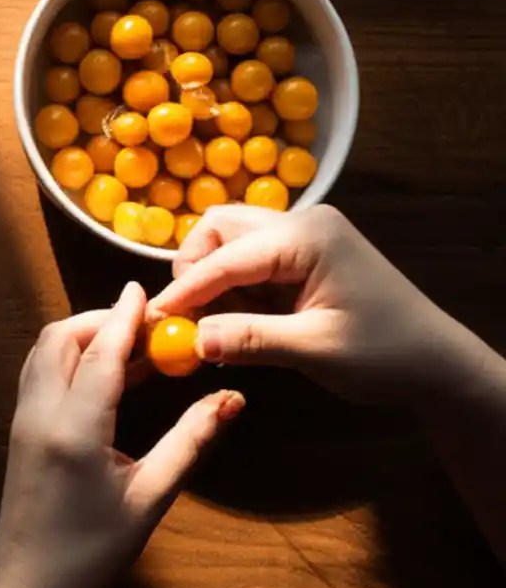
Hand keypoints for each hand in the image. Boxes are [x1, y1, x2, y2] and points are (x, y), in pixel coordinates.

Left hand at [0, 282, 243, 587]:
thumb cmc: (93, 551)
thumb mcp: (151, 496)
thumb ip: (190, 441)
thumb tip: (232, 399)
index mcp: (73, 427)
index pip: (101, 351)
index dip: (125, 316)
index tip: (146, 289)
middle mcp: (38, 413)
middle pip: (62, 338)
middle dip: (102, 321)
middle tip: (149, 328)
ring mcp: (21, 420)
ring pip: (44, 352)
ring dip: (83, 337)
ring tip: (132, 348)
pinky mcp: (18, 430)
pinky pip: (39, 374)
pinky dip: (69, 359)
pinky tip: (105, 376)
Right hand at [150, 205, 472, 404]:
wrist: (435, 364)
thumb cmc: (384, 354)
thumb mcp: (314, 350)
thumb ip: (250, 340)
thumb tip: (191, 339)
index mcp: (307, 236)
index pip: (226, 257)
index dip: (185, 290)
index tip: (152, 318)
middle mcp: (302, 223)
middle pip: (219, 229)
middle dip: (193, 270)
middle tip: (186, 317)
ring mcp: (302, 237)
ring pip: (229, 242)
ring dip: (211, 279)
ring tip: (211, 325)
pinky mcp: (302, 257)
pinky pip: (248, 262)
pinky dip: (231, 288)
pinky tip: (233, 323)